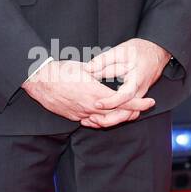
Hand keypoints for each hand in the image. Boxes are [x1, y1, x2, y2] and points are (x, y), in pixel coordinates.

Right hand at [22, 57, 156, 123]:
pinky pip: (91, 122)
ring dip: (116, 118)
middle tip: (140, 109)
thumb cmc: (62, 71)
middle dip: (131, 113)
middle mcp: (92, 107)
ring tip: (125, 113)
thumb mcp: (85, 69)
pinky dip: (100, 121)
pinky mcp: (74, 117)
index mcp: (98, 93)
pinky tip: (103, 117)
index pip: (125, 101)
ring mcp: (82, 114)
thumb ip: (99, 75)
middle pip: (118, 115)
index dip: (140, 104)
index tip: (150, 102)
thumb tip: (109, 73)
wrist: (40, 81)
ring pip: (105, 121)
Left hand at [78, 38, 170, 127]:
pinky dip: (116, 116)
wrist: (158, 51)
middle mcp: (140, 91)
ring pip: (128, 115)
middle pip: (128, 113)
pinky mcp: (137, 97)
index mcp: (136, 79)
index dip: (111, 102)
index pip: (125, 95)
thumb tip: (88, 69)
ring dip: (112, 120)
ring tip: (93, 119)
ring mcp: (140, 96)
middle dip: (110, 119)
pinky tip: (101, 115)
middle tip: (91, 118)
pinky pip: (128, 111)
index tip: (97, 103)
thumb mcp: (121, 51)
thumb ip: (104, 60)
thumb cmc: (140, 50)